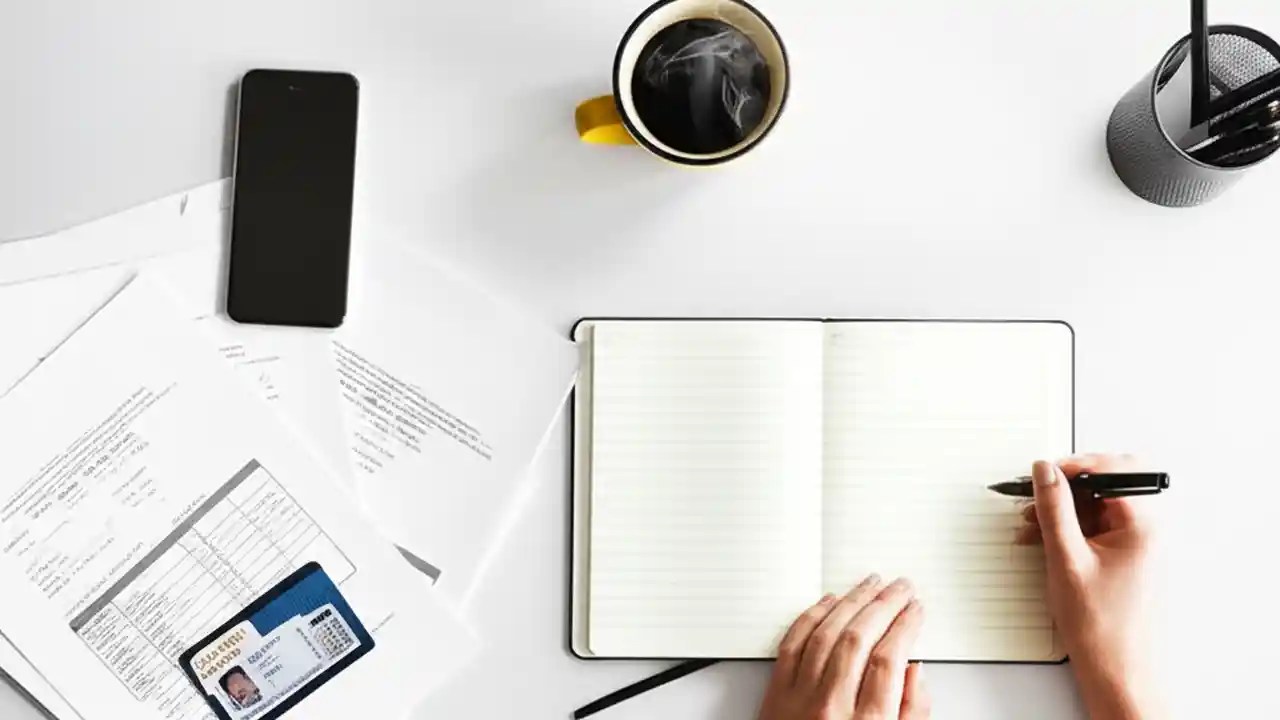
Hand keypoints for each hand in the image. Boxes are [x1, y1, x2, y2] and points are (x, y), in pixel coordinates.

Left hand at [757, 576, 929, 719]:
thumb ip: (911, 716)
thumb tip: (914, 673)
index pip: (889, 659)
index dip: (906, 626)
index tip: (917, 610)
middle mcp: (831, 708)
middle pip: (859, 639)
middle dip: (884, 605)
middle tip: (901, 588)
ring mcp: (798, 699)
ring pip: (825, 634)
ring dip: (850, 603)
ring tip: (870, 586)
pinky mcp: (774, 697)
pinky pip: (792, 644)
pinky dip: (810, 617)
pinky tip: (828, 603)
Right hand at [1018, 455, 1163, 718]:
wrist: (1117, 672)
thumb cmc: (1102, 627)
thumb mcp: (1066, 559)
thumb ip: (1055, 509)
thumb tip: (1045, 471)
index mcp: (1143, 526)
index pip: (1113, 472)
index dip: (1075, 467)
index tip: (1044, 473)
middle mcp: (1146, 531)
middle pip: (1106, 485)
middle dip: (1067, 487)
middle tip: (1036, 496)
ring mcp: (1136, 545)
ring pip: (1096, 508)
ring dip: (1062, 511)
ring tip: (1030, 526)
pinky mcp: (1124, 559)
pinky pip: (1095, 529)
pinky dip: (1068, 530)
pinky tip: (1043, 541)